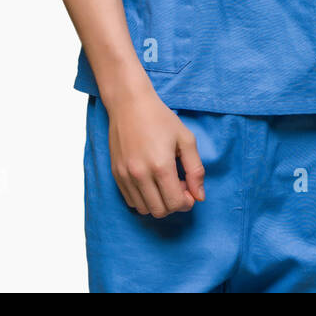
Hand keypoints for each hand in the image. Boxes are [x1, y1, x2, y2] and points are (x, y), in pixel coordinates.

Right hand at [105, 90, 205, 217]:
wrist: (129, 105)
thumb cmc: (160, 119)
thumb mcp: (186, 139)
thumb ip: (196, 170)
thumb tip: (199, 196)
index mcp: (161, 166)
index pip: (175, 203)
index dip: (187, 202)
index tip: (190, 190)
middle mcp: (140, 175)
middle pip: (159, 211)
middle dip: (174, 204)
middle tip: (179, 185)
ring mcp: (125, 176)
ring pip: (144, 209)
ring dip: (158, 203)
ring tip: (164, 183)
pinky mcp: (116, 174)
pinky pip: (131, 201)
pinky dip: (144, 199)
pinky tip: (151, 182)